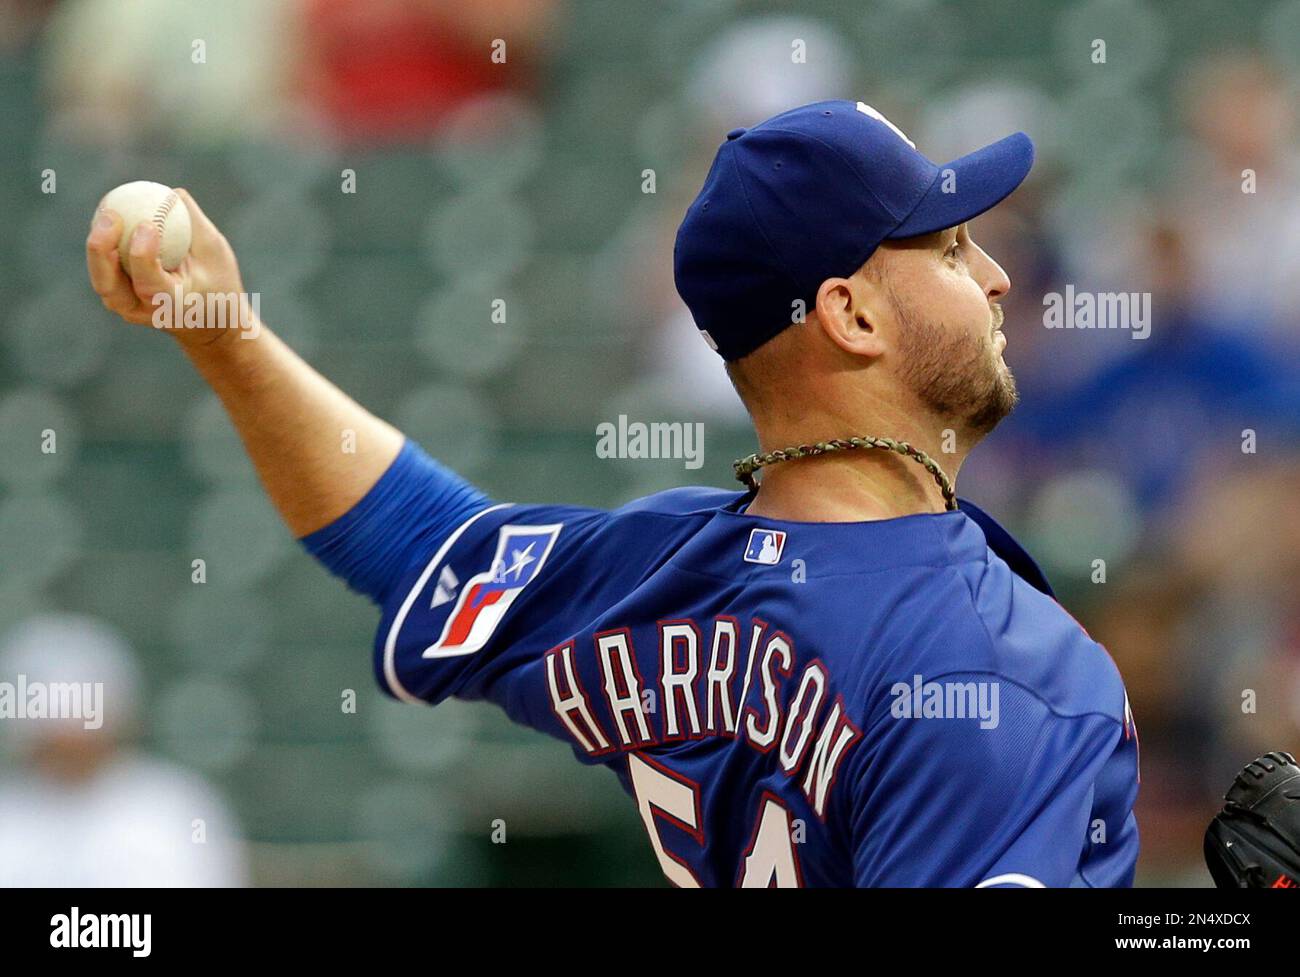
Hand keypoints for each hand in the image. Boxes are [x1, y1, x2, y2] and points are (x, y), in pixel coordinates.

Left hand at [86, 188, 250, 345]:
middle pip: (109, 286)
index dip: (142, 255)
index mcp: (173, 306)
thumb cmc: (219, 283)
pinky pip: (104, 271)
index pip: (148, 284)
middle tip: (110, 216)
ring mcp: (129, 309)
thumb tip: (168, 192)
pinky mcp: (121, 299)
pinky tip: (111, 220)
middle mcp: (145, 312)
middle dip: (101, 250)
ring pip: (102, 279)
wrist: (212, 323)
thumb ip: (193, 222)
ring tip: (109, 214)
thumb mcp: (216, 251)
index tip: (147, 225)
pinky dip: (105, 246)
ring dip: (98, 246)